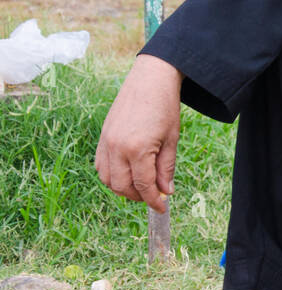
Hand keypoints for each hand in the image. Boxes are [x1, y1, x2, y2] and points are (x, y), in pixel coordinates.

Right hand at [95, 54, 182, 213]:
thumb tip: (165, 192)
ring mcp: (106, 142)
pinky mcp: (102, 137)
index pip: (143, 186)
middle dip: (138, 197)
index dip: (153, 201)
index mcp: (137, 150)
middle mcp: (117, 148)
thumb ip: (166, 168)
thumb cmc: (165, 108)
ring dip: (122, 188)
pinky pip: (101, 166)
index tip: (162, 208)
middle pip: (122, 186)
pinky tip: (127, 174)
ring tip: (141, 186)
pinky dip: (111, 175)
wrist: (149, 81)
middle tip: (153, 196)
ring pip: (107, 179)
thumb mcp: (171, 140)